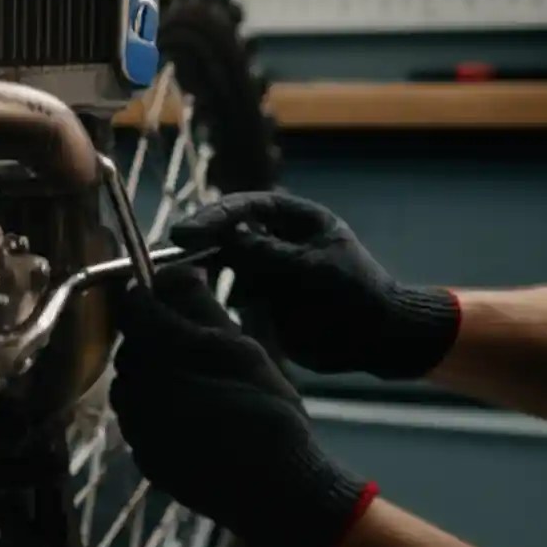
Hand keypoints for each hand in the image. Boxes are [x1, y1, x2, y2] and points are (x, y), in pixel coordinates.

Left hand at [110, 267, 376, 546]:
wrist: (276, 490)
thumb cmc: (267, 411)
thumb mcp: (243, 348)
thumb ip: (201, 306)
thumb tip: (176, 270)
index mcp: (160, 353)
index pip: (134, 305)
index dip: (151, 294)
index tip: (172, 293)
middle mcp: (137, 388)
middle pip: (132, 344)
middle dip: (157, 336)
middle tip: (197, 342)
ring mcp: (137, 427)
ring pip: (133, 382)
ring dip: (157, 373)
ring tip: (200, 382)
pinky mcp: (144, 457)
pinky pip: (140, 419)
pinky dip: (160, 410)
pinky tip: (196, 416)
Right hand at [171, 192, 458, 379]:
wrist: (377, 339)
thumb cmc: (357, 294)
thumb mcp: (314, 270)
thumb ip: (271, 253)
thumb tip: (228, 237)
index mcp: (293, 218)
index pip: (245, 207)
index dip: (213, 217)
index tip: (186, 233)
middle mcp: (274, 237)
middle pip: (226, 231)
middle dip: (199, 240)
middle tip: (169, 252)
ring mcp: (265, 267)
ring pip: (222, 261)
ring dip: (200, 267)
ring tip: (172, 276)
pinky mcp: (260, 298)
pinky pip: (229, 291)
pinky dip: (212, 295)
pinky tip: (191, 300)